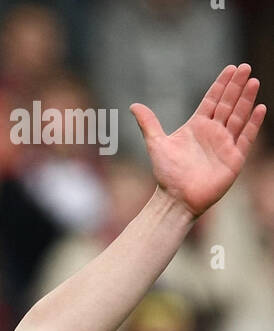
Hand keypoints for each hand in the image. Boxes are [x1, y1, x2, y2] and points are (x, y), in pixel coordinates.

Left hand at [131, 64, 265, 218]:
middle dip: (236, 86)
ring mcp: (225, 144)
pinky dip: (253, 124)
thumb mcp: (156, 145)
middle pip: (228, 104)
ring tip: (253, 81)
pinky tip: (260, 108)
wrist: (176, 200)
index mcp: (197, 126)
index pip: (213, 100)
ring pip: (239, 117)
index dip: (221, 84)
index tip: (231, 68)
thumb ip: (148, 124)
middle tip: (245, 67)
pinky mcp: (234, 159)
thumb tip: (133, 105)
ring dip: (246, 99)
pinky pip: (246, 138)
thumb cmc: (167, 175)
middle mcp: (214, 132)